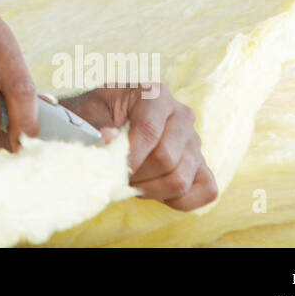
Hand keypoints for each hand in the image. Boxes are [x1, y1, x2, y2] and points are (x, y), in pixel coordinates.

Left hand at [60, 84, 218, 210]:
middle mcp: (181, 115)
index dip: (130, 157)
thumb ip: (96, 125)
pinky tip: (155, 191)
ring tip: (131, 183)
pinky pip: (206, 190)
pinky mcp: (202, 165)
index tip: (112, 170)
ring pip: (181, 179)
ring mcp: (195, 141)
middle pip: (166, 158)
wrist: (108, 120)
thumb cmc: (97, 115)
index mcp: (155, 94)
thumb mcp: (88, 113)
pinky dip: (179, 200)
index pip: (149, 131)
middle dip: (137, 176)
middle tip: (117, 178)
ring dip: (151, 190)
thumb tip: (109, 137)